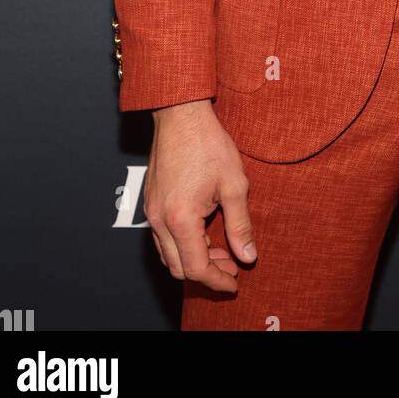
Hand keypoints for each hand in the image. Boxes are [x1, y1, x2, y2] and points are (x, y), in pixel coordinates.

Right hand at [144, 99, 256, 292]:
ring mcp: (152, 211)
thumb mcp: (234, 185)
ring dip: (193, 258)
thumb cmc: (208, 145)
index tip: (235, 282)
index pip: (196, 268)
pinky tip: (204, 231)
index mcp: (181, 220)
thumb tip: (248, 256)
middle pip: (178, 267)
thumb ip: (241, 225)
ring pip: (168, 254)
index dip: (217, 280)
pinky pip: (163, 236)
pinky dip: (182, 243)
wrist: (181, 115)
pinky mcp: (151, 202)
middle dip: (206, 272)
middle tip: (232, 265)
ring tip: (222, 249)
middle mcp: (160, 220)